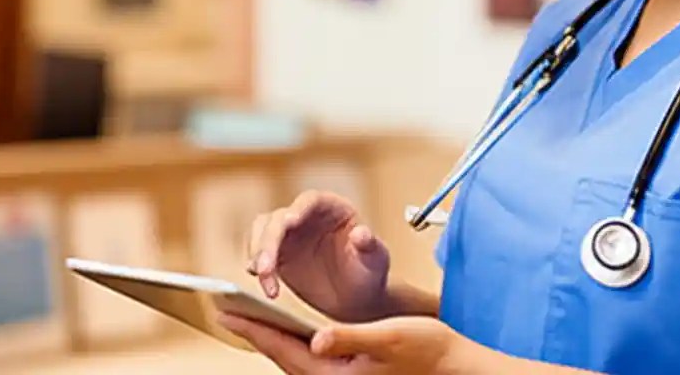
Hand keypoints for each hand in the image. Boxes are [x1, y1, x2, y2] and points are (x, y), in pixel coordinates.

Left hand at [220, 314, 492, 374]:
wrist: (453, 367)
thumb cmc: (427, 350)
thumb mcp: (389, 336)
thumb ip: (349, 337)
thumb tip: (315, 339)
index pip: (285, 350)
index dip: (254, 329)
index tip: (227, 313)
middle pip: (283, 357)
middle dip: (255, 333)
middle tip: (226, 312)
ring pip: (294, 359)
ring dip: (271, 338)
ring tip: (248, 318)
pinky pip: (309, 359)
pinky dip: (292, 343)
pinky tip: (288, 330)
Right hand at [247, 190, 391, 322]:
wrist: (356, 299)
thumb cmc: (369, 273)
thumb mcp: (375, 261)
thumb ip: (370, 246)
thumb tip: (361, 232)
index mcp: (332, 207)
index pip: (310, 201)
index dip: (298, 209)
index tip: (289, 221)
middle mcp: (306, 215)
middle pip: (279, 218)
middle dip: (268, 242)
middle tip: (265, 269)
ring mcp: (288, 234)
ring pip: (261, 232)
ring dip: (258, 253)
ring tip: (264, 280)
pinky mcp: (275, 254)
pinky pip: (258, 253)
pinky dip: (256, 266)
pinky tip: (263, 282)